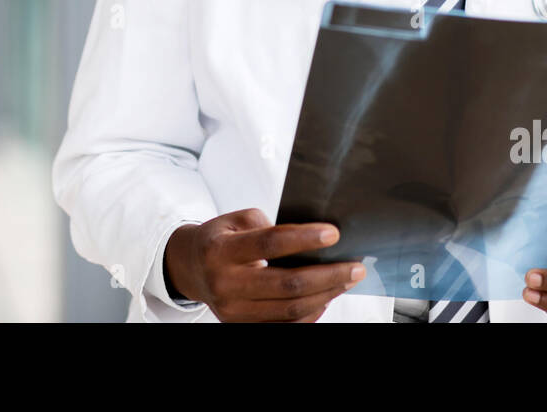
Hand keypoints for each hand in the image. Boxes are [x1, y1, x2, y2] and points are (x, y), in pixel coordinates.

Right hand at [163, 208, 365, 321]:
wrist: (191, 269)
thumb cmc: (221, 238)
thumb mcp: (238, 220)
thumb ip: (270, 226)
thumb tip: (314, 240)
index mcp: (221, 250)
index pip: (270, 244)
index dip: (305, 239)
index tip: (334, 234)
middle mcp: (225, 284)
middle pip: (287, 284)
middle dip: (328, 276)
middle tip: (355, 266)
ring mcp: (233, 311)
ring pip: (290, 310)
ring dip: (325, 296)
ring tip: (346, 280)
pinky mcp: (241, 326)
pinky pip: (284, 326)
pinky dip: (311, 313)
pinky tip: (326, 297)